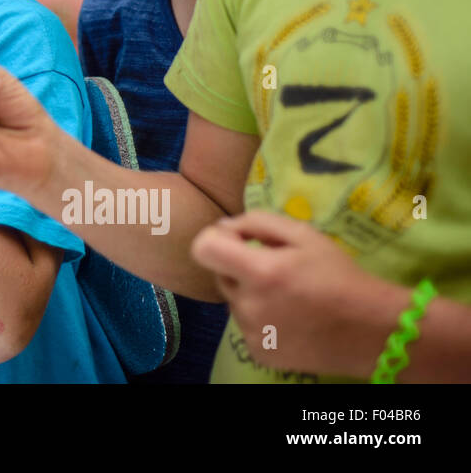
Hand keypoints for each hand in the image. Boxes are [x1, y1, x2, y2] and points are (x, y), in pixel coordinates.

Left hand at [191, 211, 407, 377]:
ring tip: (289, 297)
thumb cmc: (339, 276)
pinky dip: (260, 320)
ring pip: (234, 301)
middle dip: (240, 267)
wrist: (373, 331)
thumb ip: (257, 222)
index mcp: (259, 272)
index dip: (216, 239)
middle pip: (220, 275)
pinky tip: (290, 319)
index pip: (203, 249)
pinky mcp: (259, 354)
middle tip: (277, 270)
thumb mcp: (304, 235)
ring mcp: (252, 334)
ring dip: (251, 294)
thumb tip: (224, 227)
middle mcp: (249, 306)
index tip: (238, 241)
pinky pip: (246, 327)